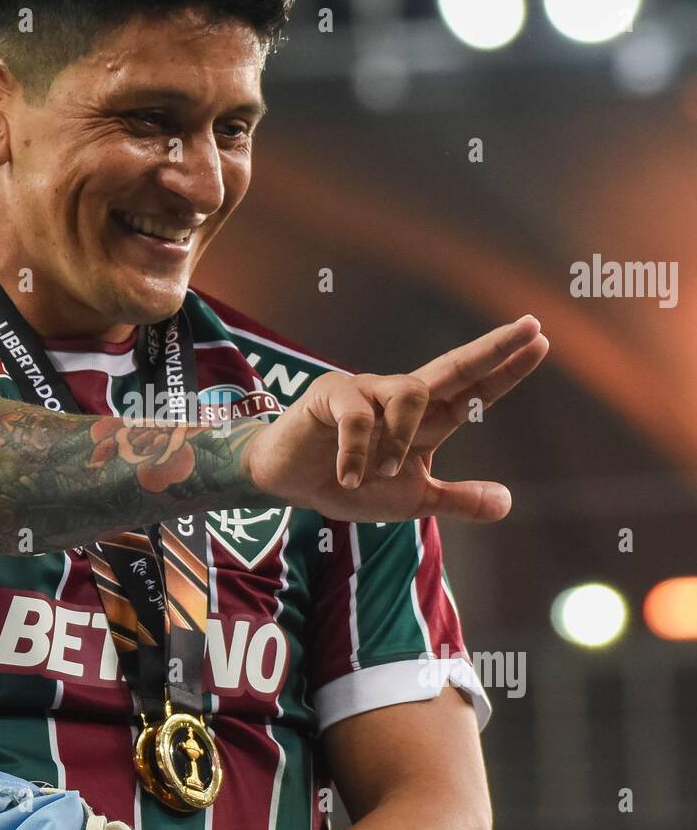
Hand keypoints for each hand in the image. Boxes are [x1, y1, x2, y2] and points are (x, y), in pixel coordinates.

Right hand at [244, 314, 547, 523]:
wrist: (289, 483)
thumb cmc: (350, 483)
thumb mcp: (411, 501)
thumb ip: (457, 499)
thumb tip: (507, 501)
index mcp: (425, 418)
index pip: (472, 390)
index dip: (506, 368)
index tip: (540, 341)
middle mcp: (400, 396)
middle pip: (454, 367)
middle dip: (493, 349)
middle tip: (530, 328)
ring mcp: (367, 390)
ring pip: (411, 394)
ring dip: (401, 442)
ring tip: (380, 473)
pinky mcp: (331, 395)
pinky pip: (359, 419)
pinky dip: (358, 455)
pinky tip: (349, 477)